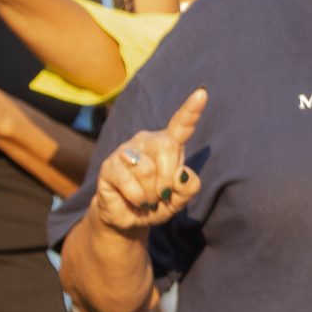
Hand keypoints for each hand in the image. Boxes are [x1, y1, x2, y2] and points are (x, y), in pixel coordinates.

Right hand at [89, 89, 207, 234]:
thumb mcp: (179, 200)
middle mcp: (147, 141)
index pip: (181, 124)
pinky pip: (128, 180)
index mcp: (169, 144)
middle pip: (167, 147)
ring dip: (151, 193)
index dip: (191, 110)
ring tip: (147, 200)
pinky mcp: (109, 165)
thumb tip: (182, 175)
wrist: (128, 218)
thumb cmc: (157, 203)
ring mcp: (126, 150)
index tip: (202, 93)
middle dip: (168, 178)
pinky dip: (137, 197)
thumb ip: (188, 188)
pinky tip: (134, 200)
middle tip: (163, 195)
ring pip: (147, 168)